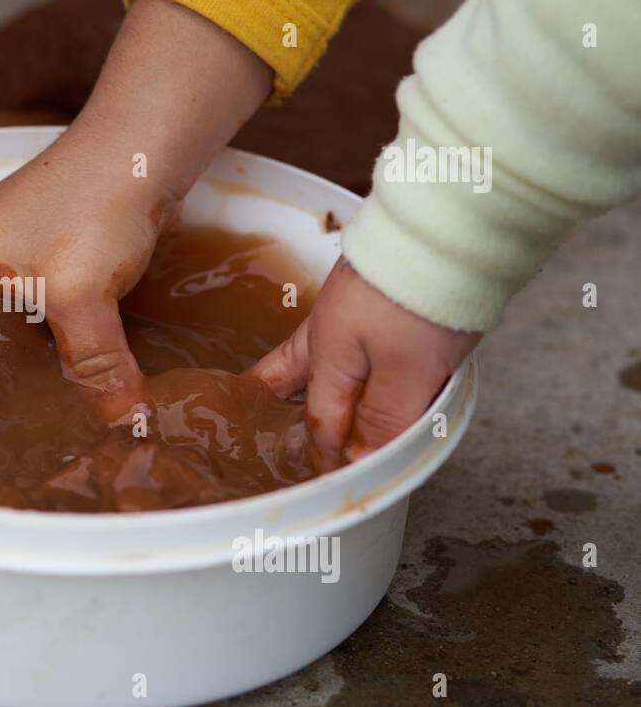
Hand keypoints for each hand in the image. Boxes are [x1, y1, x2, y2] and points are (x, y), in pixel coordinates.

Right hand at [0, 136, 178, 407]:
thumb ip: (94, 365)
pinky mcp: (27, 256)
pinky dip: (31, 344)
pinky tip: (50, 372)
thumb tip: (120, 421)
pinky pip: (15, 314)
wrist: (137, 148)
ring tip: (16, 418)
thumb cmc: (91, 206)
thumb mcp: (83, 297)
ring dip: (3, 365)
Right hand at [247, 257, 480, 470]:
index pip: (320, 420)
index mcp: (326, 354)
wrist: (454, 224)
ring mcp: (350, 307)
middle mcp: (328, 330)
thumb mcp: (408, 373)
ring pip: (316, 354)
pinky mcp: (378, 292)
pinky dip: (341, 359)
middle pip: (288, 376)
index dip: (326, 454)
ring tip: (289, 399)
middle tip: (251, 421)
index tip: (331, 481)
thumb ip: (382, 421)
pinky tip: (354, 361)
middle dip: (271, 402)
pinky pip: (347, 337)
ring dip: (303, 380)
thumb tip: (357, 464)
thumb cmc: (422, 296)